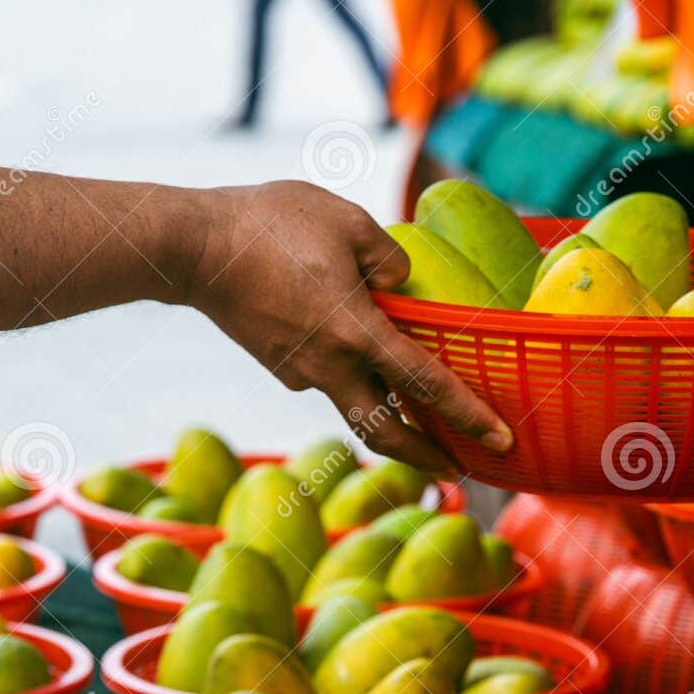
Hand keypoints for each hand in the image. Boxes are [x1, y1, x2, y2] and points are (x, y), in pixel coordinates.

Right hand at [186, 180, 512, 472]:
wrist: (191, 247)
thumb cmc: (269, 223)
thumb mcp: (345, 220)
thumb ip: (389, 257)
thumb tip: (404, 285)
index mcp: (355, 332)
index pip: (426, 385)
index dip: (469, 415)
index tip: (501, 441)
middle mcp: (329, 366)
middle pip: (387, 433)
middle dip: (425, 458)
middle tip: (457, 473)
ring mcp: (300, 372)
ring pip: (357, 406)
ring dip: (391, 419)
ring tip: (420, 418)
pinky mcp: (280, 365)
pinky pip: (328, 376)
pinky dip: (352, 375)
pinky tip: (355, 349)